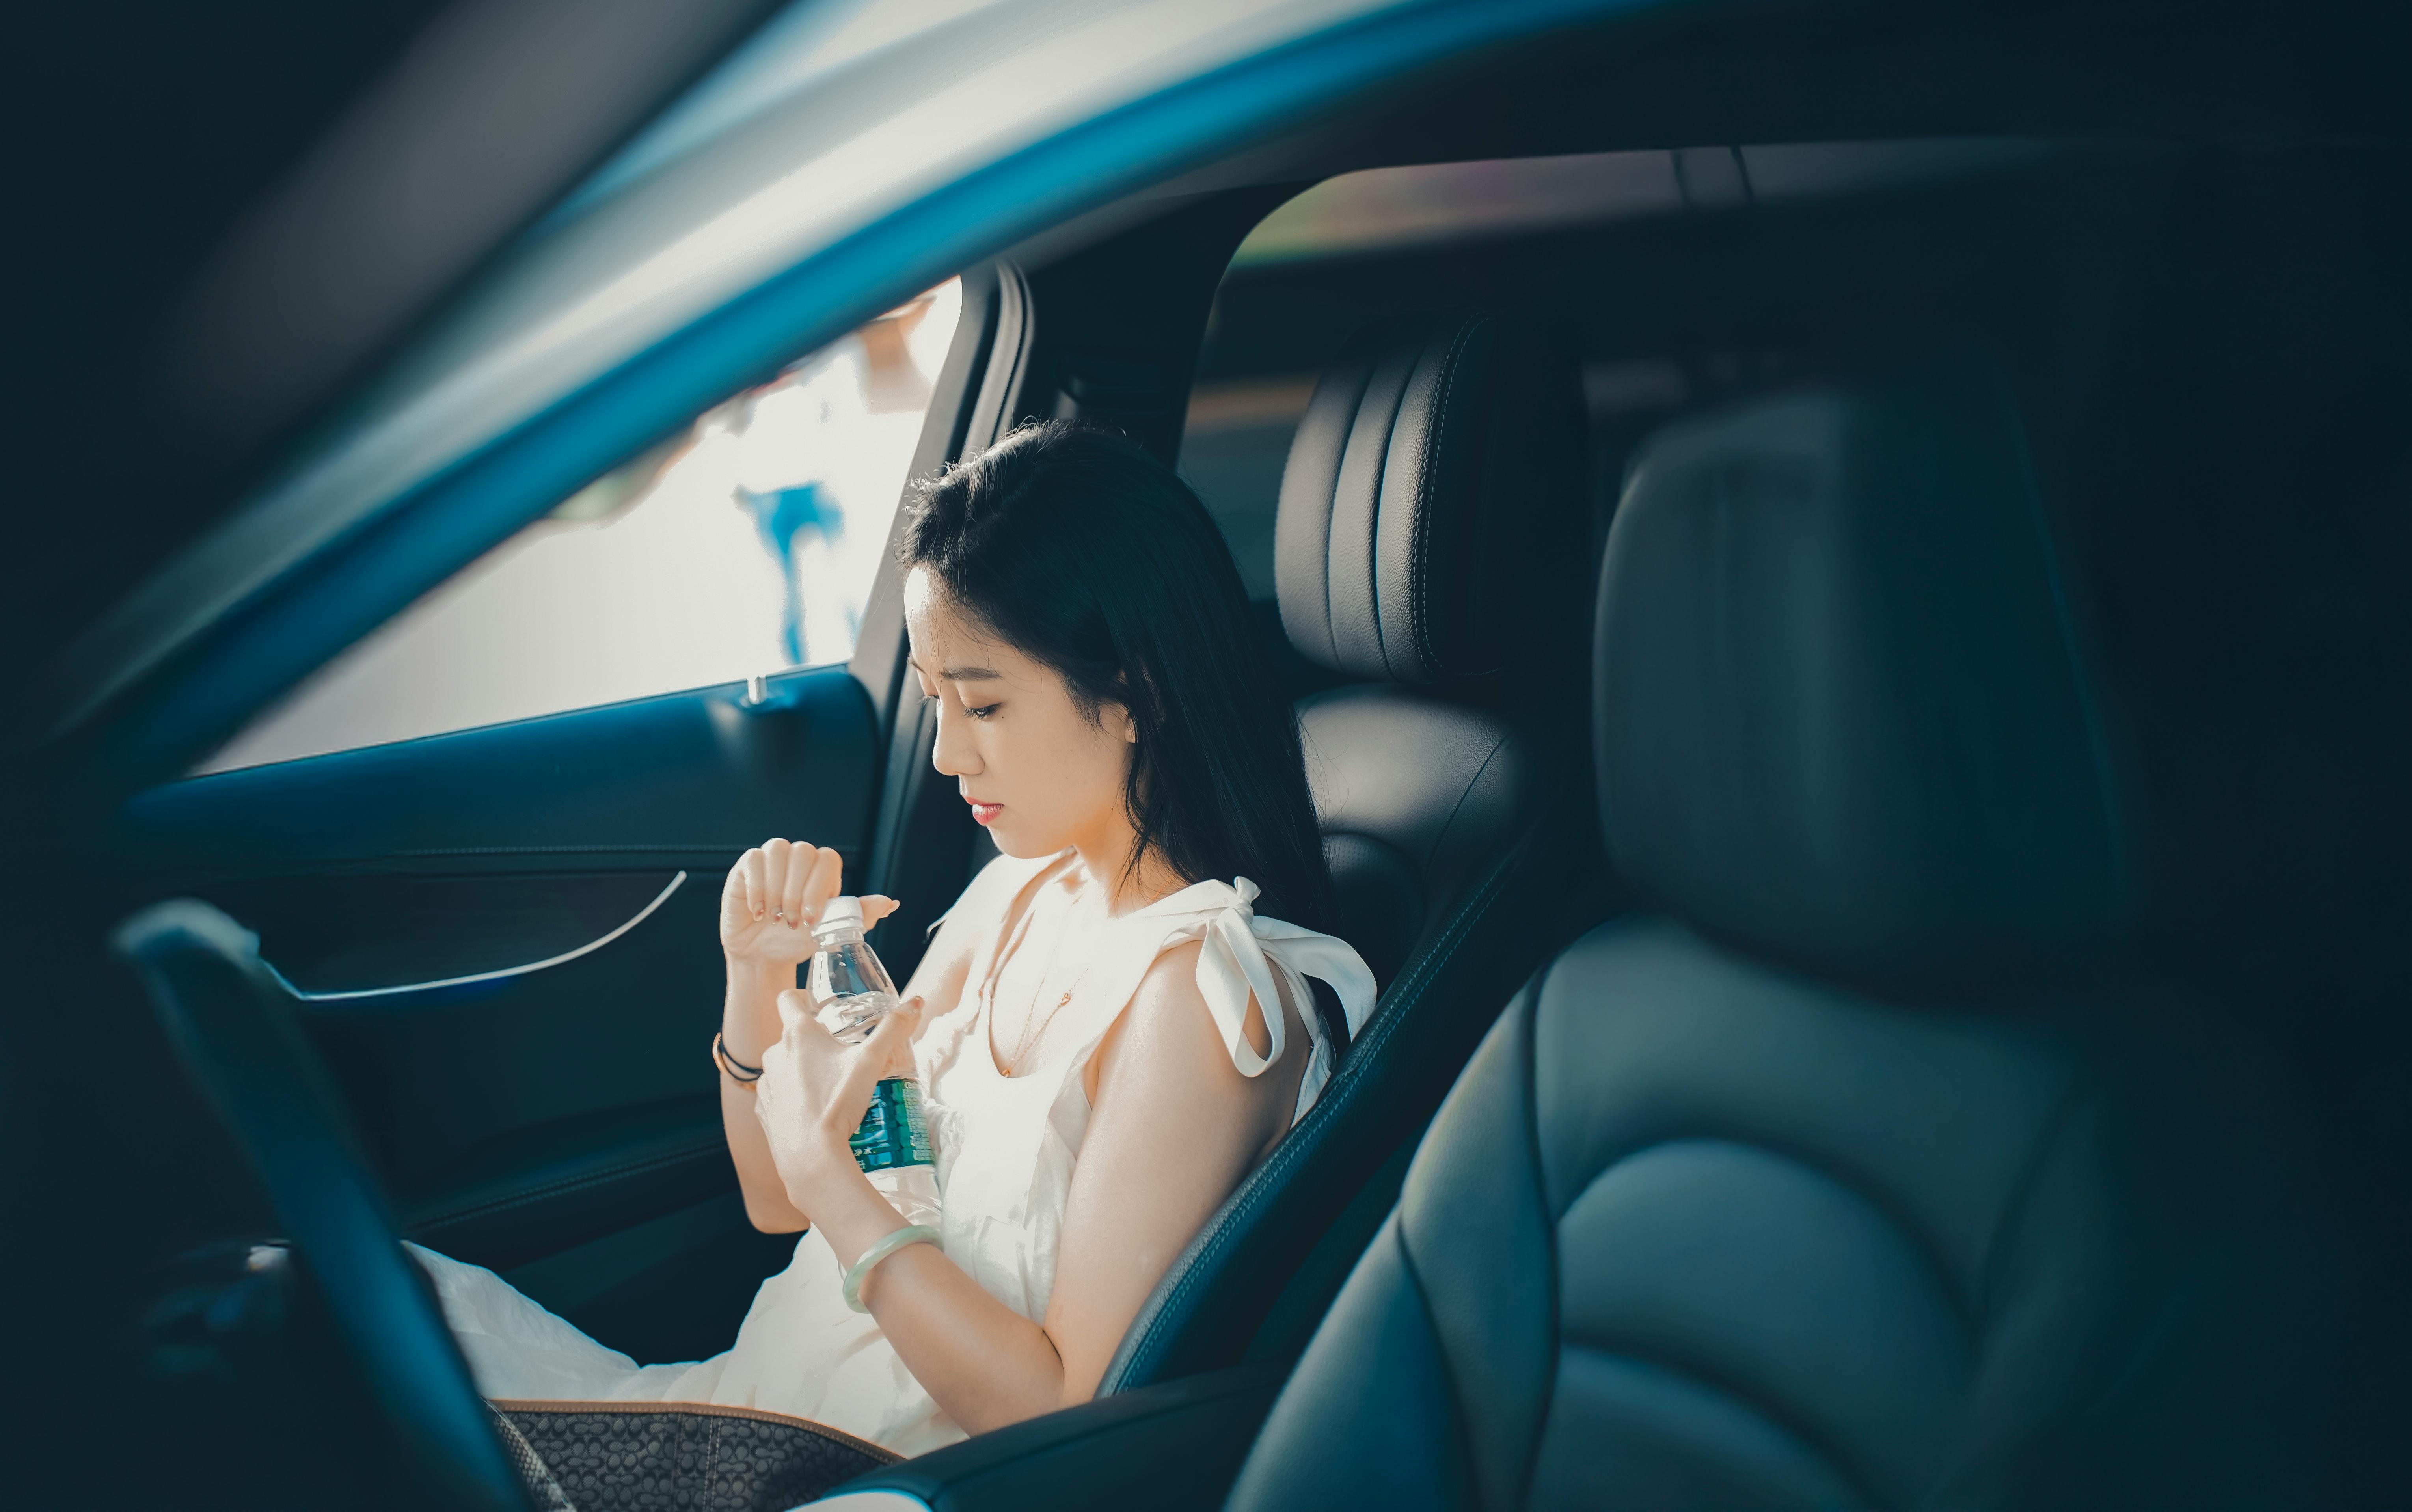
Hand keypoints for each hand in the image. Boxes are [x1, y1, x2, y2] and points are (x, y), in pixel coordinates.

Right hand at [719, 838, 897, 970]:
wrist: (762, 954)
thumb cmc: (797, 940)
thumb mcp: (829, 931)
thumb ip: (859, 915)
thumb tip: (890, 904)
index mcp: (822, 870)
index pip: (827, 860)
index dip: (820, 887)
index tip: (812, 919)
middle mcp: (799, 857)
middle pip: (803, 852)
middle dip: (797, 892)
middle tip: (793, 923)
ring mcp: (772, 858)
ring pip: (777, 851)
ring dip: (776, 889)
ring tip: (774, 918)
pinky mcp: (747, 865)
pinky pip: (754, 860)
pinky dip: (757, 888)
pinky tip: (758, 912)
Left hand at [755, 988, 924, 1204]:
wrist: (810, 1157)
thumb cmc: (837, 1103)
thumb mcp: (871, 1062)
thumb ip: (893, 1028)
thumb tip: (916, 1002)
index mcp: (797, 1034)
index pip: (788, 998)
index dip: (804, 998)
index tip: (821, 1009)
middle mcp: (774, 1054)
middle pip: (792, 1036)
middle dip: (814, 1042)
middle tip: (841, 1056)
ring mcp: (766, 1084)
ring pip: (784, 1066)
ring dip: (802, 1070)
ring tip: (830, 1088)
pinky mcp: (764, 1111)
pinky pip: (779, 1095)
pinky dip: (794, 1098)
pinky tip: (814, 1111)